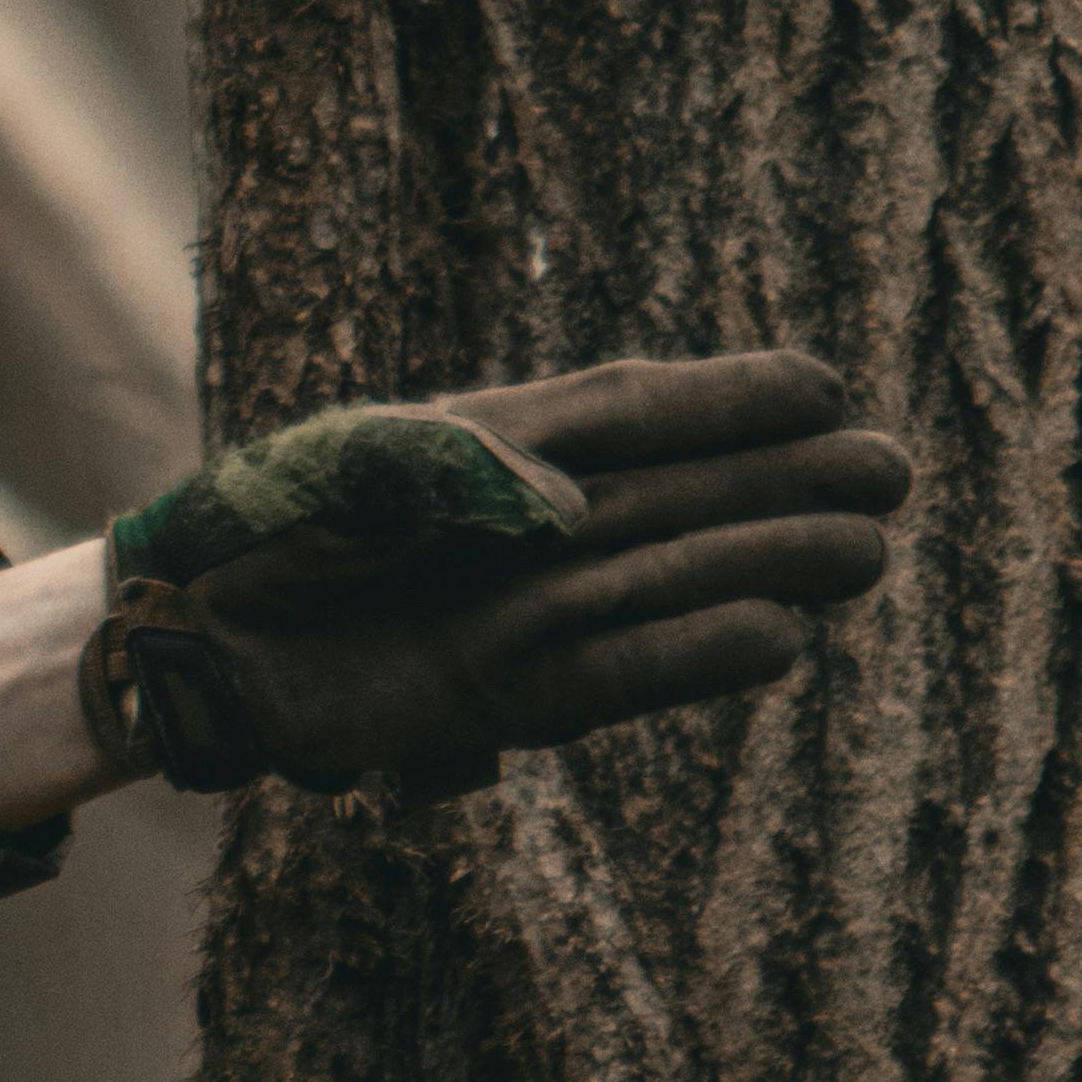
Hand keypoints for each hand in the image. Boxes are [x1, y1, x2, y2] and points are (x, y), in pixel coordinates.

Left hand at [93, 352, 911, 798]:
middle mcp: (529, 525)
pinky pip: (616, 675)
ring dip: (766, 566)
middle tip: (894, 474)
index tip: (824, 388)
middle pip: (682, 495)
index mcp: (497, 443)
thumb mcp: (358, 469)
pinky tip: (777, 643)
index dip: (731, 399)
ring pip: (669, 581)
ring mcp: (523, 608)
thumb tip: (570, 504)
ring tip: (870, 556)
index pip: (636, 410)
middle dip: (787, 483)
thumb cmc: (262, 526)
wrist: (187, 634)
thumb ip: (465, 468)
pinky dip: (690, 662)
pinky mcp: (501, 694)